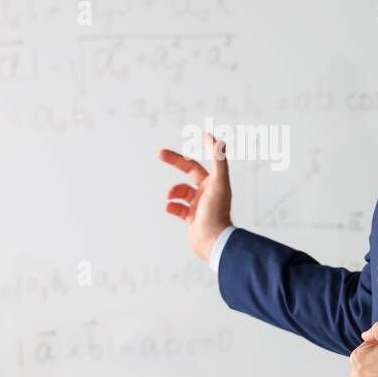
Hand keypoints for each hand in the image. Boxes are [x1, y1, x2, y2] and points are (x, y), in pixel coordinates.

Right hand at [157, 131, 232, 261]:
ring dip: (172, 191)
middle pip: (189, 172)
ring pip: (181, 192)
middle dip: (174, 161)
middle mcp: (207, 192)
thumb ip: (218, 160)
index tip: (190, 135)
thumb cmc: (216, 211)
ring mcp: (199, 206)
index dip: (194, 149)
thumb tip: (216, 139)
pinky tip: (170, 208)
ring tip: (170, 197)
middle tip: (159, 153)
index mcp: (214, 183)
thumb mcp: (218, 182)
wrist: (213, 241)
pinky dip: (172, 206)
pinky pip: (177, 209)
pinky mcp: (192, 219)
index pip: (200, 161)